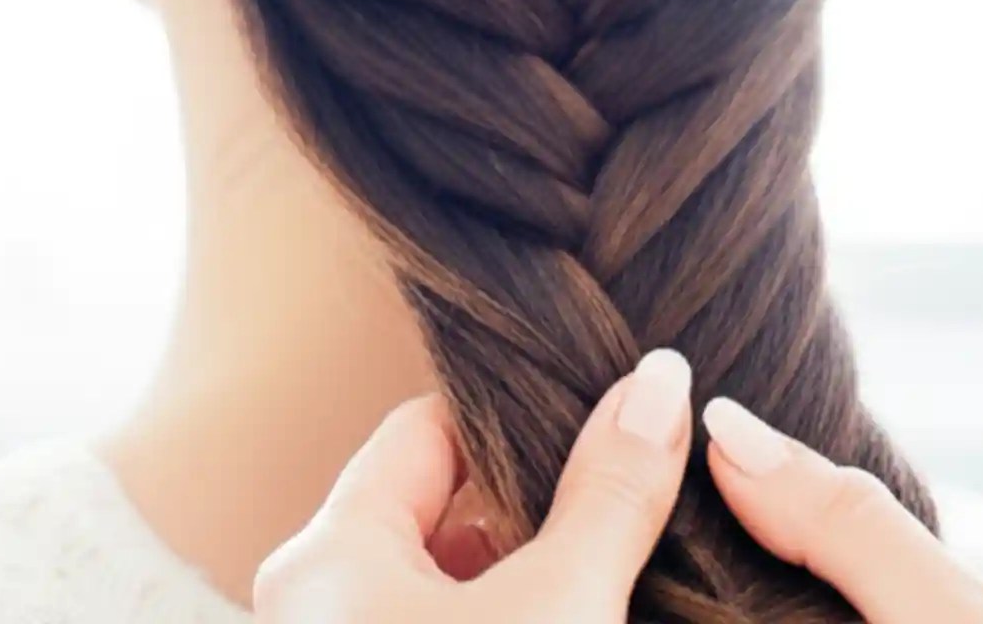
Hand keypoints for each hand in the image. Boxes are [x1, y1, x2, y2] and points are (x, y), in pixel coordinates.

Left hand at [255, 350, 982, 622]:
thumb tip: (661, 382)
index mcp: (333, 554)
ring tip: (607, 566)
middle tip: (618, 498)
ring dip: (528, 564)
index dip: (519, 419)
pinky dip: (510, 613)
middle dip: (533, 501)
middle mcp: (321, 601)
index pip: (429, 430)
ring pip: (448, 574)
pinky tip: (576, 620)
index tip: (597, 419)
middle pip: (439, 501)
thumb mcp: (561, 604)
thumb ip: (612, 490)